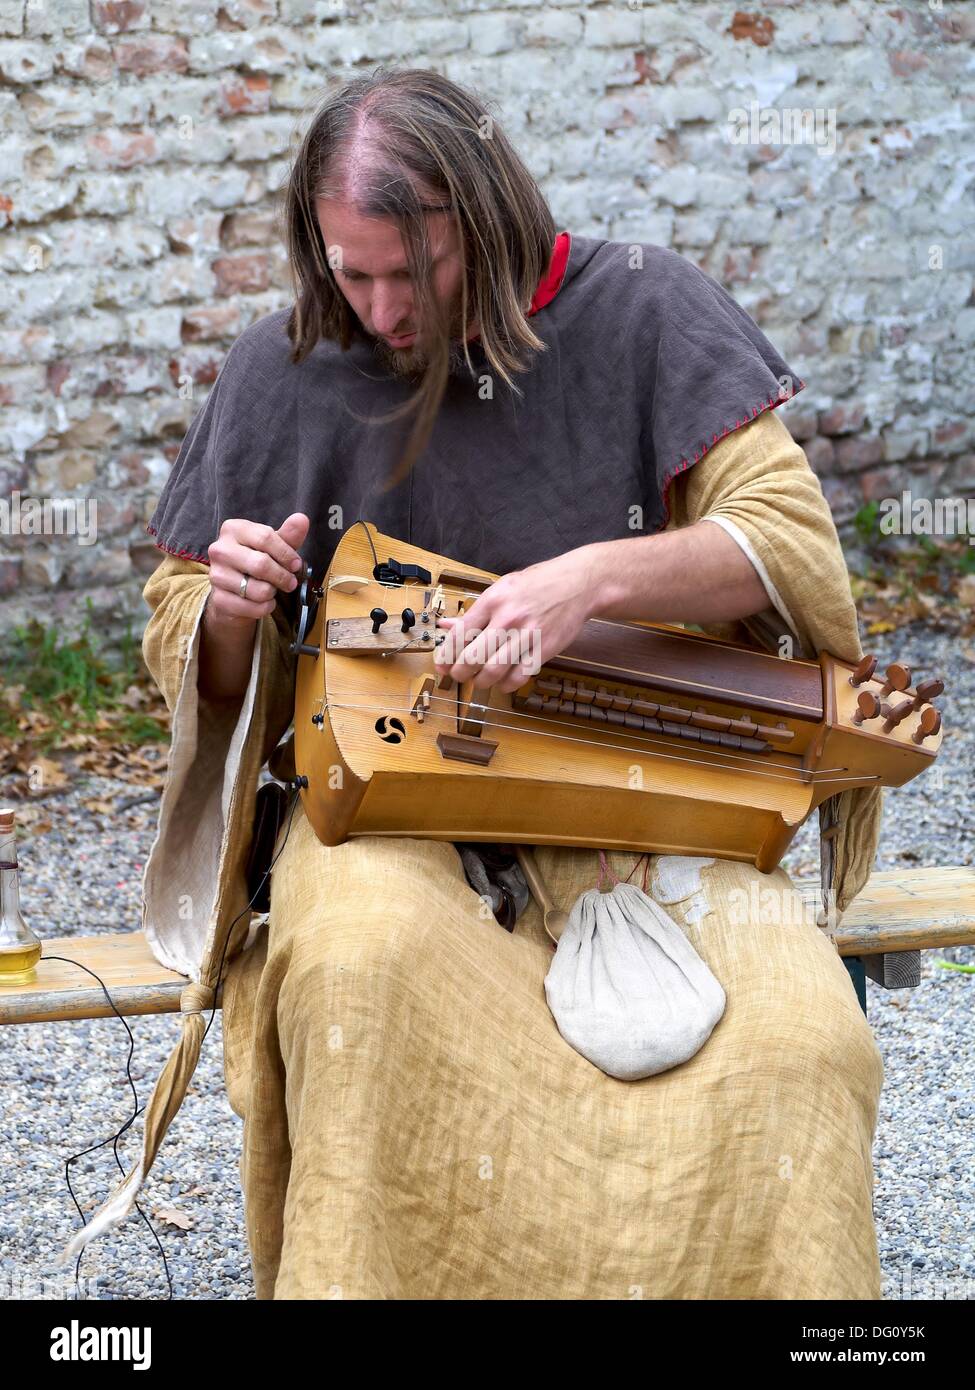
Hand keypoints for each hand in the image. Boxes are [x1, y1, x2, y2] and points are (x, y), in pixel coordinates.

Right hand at [206, 512, 310, 627]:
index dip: (286, 554)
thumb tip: (302, 519)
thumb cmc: (255, 561)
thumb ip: (288, 535)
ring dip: (273, 593)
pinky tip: (264, 602)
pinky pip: (253, 607)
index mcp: (233, 529)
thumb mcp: (273, 546)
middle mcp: (220, 550)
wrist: (232, 590)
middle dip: (282, 576)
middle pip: (261, 564)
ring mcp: (216, 575)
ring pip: (258, 589)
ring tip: (272, 590)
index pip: (265, 537)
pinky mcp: (219, 599)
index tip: (296, 564)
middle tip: (291, 582)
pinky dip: (265, 607)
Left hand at [434, 547, 599, 693]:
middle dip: (461, 673)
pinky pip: (519, 677)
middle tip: (460, 675)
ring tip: (480, 681)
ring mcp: (527, 635)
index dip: (446, 655)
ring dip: (481, 682)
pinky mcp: (545, 649)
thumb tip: (446, 626)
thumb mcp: (502, 589)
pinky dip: (506, 685)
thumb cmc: (538, 584)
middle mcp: (508, 618)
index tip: (442, 665)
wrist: (579, 584)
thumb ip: (475, 612)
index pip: (459, 635)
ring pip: (493, 671)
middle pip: (473, 657)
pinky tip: (503, 682)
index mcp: (493, 600)